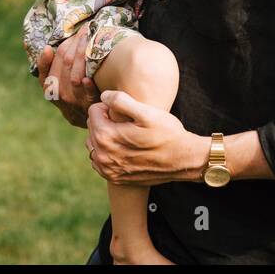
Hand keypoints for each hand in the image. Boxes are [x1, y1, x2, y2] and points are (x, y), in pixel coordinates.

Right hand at [37, 33, 99, 128]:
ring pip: (75, 75)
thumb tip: (37, 46)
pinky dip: (88, 85)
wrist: (86, 117)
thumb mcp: (57, 81)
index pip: (46, 66)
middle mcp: (58, 94)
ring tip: (92, 39)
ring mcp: (73, 101)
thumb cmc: (71, 91)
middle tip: (86, 30)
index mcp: (48, 86)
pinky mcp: (88, 106)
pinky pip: (88, 94)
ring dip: (84, 55)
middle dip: (75, 43)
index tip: (63, 35)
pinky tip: (89, 76)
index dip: (54, 50)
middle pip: (65, 63)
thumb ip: (49, 64)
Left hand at [85, 90, 204, 184]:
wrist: (182, 160)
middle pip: (92, 127)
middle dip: (105, 120)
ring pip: (94, 144)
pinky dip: (108, 152)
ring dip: (105, 136)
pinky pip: (100, 160)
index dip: (109, 106)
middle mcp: (102, 156)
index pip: (92, 111)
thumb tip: (103, 96)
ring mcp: (107, 170)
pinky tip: (124, 148)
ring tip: (126, 134)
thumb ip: (120, 100)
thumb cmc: (166, 133)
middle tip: (127, 121)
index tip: (125, 111)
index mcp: (106, 136)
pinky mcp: (114, 178)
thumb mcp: (146, 112)